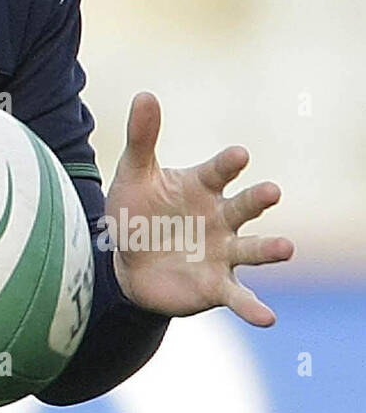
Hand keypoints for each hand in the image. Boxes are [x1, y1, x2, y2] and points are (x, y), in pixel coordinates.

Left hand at [106, 92, 294, 325]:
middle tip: (271, 192)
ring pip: (251, 249)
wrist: (126, 263)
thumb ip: (142, 138)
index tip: (240, 155)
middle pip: (244, 206)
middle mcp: (220, 217)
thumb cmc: (136, 211)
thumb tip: (145, 94)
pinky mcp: (217, 285)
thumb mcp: (134, 174)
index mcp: (202, 186)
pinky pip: (238, 296)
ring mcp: (222, 252)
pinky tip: (268, 318)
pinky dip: (253, 308)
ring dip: (269, 249)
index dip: (229, 163)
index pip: (219, 170)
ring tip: (286, 248)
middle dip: (257, 200)